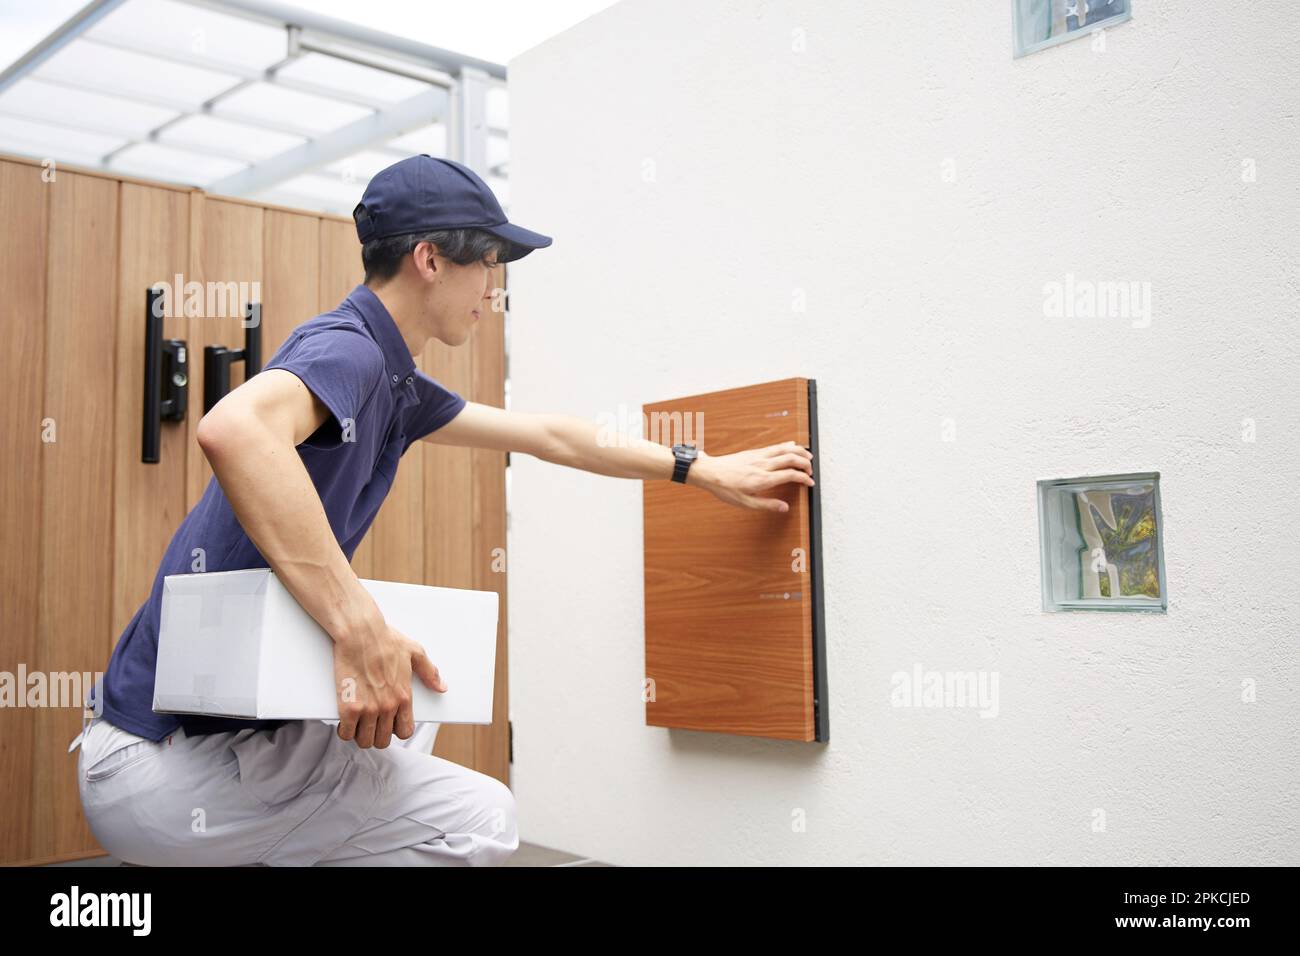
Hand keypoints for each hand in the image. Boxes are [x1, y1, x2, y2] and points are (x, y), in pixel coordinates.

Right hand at [332, 617, 446, 748]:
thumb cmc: (385, 639)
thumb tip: (442, 687)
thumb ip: (429, 672)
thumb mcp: (415, 652)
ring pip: (365, 740)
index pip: (405, 731)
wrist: (360, 633)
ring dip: (360, 736)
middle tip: (370, 726)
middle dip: (377, 736)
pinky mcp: (349, 707)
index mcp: (404, 696)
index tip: (390, 724)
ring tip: (357, 725)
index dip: (397, 730)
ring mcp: (368, 709)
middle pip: (383, 740)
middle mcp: (388, 706)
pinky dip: (345, 731)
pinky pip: (347, 733)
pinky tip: (345, 723)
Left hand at [688, 440, 813, 512]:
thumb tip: (784, 508)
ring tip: (808, 456)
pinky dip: (787, 446)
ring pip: (785, 449)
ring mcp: (759, 456)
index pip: (790, 475)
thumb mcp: (745, 503)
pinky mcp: (754, 452)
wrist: (710, 472)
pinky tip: (792, 446)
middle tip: (811, 471)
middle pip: (791, 458)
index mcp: (763, 479)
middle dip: (806, 464)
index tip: (810, 483)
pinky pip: (775, 446)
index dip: (804, 478)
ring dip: (799, 451)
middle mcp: (763, 465)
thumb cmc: (725, 488)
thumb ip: (767, 505)